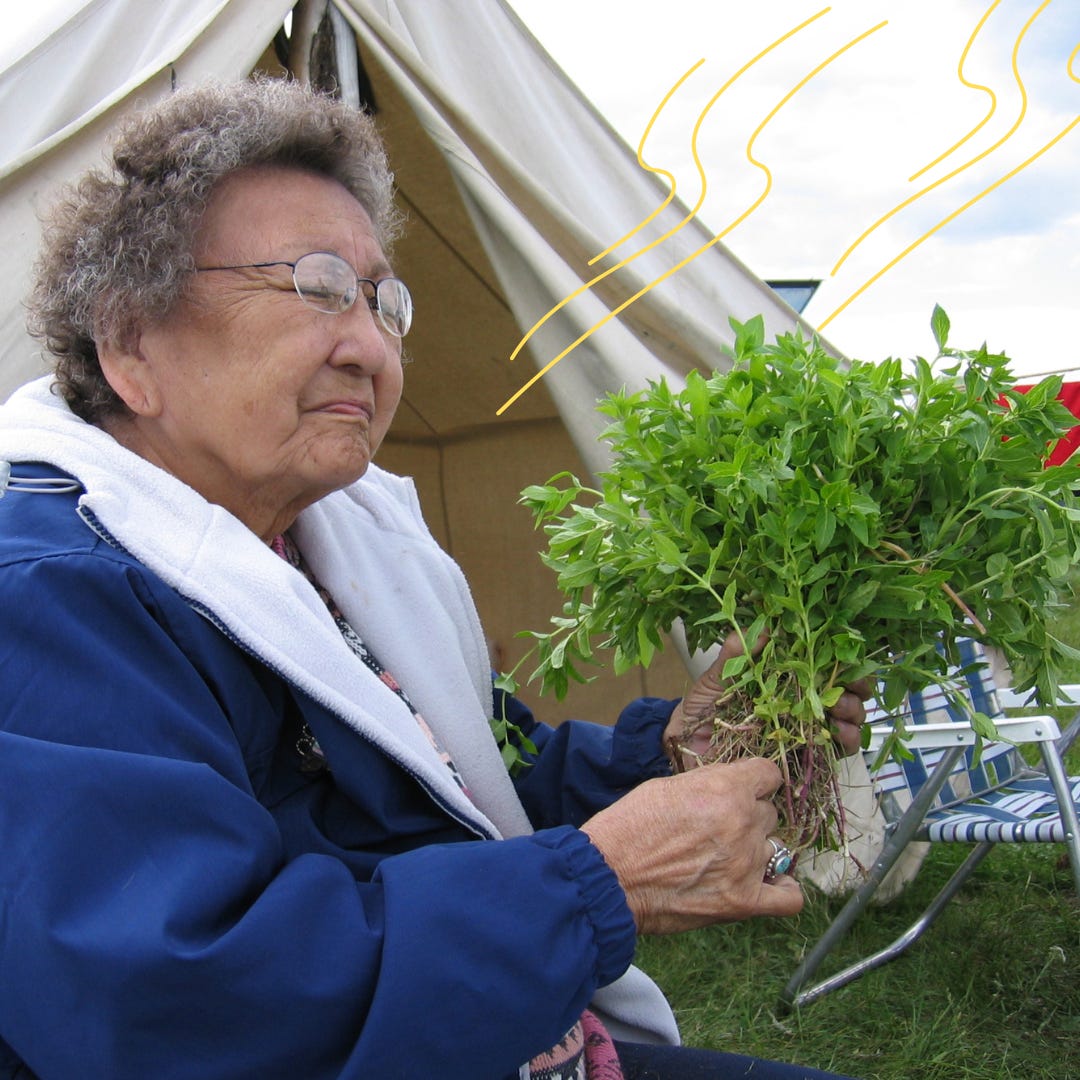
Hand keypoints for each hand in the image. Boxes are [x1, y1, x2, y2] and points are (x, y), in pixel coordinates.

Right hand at [581, 757, 801, 934]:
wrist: (608, 877)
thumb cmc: (628, 828)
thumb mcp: (666, 786)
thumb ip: (707, 784)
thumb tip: (729, 786)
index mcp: (725, 789)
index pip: (768, 774)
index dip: (755, 781)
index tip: (745, 789)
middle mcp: (743, 823)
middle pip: (769, 813)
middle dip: (748, 817)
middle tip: (718, 829)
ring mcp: (747, 864)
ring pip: (775, 848)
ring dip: (755, 850)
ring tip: (726, 857)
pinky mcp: (744, 902)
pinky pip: (789, 897)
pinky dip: (784, 888)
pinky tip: (769, 882)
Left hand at [663, 631, 870, 766]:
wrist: (688, 745)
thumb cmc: (704, 706)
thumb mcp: (717, 676)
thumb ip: (737, 653)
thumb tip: (764, 629)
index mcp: (787, 677)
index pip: (826, 665)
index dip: (843, 660)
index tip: (845, 657)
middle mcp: (803, 702)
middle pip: (846, 691)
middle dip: (854, 687)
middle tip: (845, 686)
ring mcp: (807, 730)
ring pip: (849, 720)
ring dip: (852, 713)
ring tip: (837, 711)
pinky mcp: (805, 757)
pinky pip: (837, 751)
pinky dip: (845, 741)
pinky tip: (836, 734)